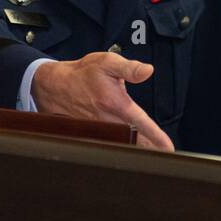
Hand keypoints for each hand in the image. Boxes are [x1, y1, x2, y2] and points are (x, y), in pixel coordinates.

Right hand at [31, 53, 173, 150]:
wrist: (54, 85)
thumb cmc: (82, 73)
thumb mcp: (107, 62)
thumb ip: (130, 68)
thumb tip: (148, 70)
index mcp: (115, 103)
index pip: (140, 123)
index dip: (155, 136)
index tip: (167, 147)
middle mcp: (108, 120)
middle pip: (134, 140)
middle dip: (150, 151)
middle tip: (166, 158)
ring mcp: (99, 130)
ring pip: (122, 145)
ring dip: (138, 152)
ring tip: (154, 158)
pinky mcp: (92, 134)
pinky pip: (109, 144)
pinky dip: (121, 149)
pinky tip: (132, 152)